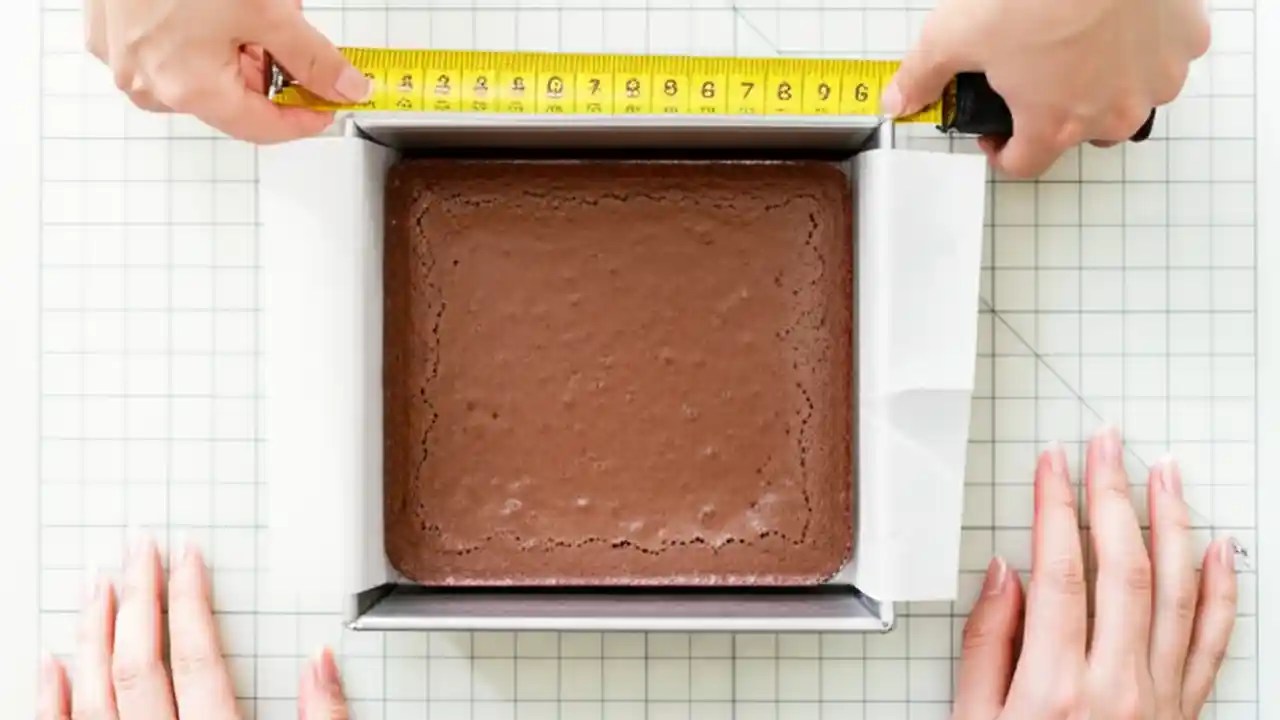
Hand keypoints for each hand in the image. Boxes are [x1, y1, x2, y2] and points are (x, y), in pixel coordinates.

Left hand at [37, 535, 351, 718]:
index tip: (188, 560)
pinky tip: (51, 664)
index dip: (191, 601)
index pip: (199, 658)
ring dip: (91, 635)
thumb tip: (319, 660)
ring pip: (91, 696)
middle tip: (138, 553)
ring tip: (97, 589)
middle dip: (137, 600)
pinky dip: (49, 701)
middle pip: (139, 667)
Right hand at [83, 0, 370, 142]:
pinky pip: (171, 49)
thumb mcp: (266, 11)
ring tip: (255, 7)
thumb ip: (312, 57)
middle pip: (233, 96)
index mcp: (188, 88)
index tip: (330, 104)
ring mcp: (126, 60)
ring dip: (239, 48)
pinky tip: (219, 5)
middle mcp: (150, 84)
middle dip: (270, 68)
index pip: (262, 128)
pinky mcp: (111, 32)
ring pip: (204, 71)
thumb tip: (344, 86)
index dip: (304, 118)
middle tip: (291, 31)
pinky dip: (204, 34)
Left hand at [884, 0, 1209, 177]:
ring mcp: (1155, 81)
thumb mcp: (954, 34)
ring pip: (1127, 99)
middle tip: (1035, 74)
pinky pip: (1164, 57)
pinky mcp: (1185, 43)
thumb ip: (923, 76)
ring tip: (1078, 47)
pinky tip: (1118, 22)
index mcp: (1054, 123)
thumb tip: (898, 100)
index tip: (995, 133)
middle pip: (1078, 134)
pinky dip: (1143, 46)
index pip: (1025, 164)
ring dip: (1103, 83)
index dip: (1001, 151)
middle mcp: (1111, 114)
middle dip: (1054, 112)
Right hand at [952, 427, 1237, 718]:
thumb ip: (988, 644)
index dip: (1055, 506)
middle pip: (1122, 567)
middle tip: (1107, 444)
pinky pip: (1213, 640)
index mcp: (1056, 687)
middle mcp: (1118, 687)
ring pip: (1176, 591)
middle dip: (1113, 495)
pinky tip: (1218, 548)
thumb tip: (1007, 573)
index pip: (1060, 571)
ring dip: (1172, 523)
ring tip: (1165, 473)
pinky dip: (1220, 589)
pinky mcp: (1185, 711)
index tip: (1052, 463)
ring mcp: (1161, 698)